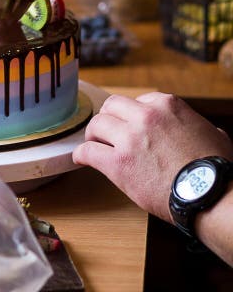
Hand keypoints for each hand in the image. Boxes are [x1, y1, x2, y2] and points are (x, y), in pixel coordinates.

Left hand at [73, 92, 232, 222]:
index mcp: (167, 105)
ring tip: (95, 144)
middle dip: (108, 118)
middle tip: (107, 132)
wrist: (210, 195)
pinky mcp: (117, 163)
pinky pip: (87, 151)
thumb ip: (196, 126)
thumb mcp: (212, 134)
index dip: (132, 115)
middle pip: (111, 107)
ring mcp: (129, 139)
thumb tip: (202, 129)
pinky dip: (81, 154)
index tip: (130, 126)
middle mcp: (145, 116)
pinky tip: (82, 159)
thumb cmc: (215, 169)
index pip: (137, 101)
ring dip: (93, 135)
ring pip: (96, 124)